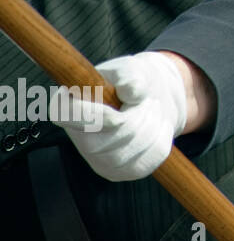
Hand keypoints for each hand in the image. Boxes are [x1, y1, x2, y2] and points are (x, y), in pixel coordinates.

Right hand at [52, 52, 188, 181]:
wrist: (155, 100)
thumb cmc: (136, 81)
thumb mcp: (133, 68)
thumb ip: (130, 75)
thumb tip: (131, 88)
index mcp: (70, 105)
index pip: (66, 114)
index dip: (93, 113)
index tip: (119, 102)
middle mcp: (79, 137)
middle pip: (108, 139)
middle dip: (137, 117)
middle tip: (147, 101)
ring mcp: (98, 160)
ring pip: (131, 151)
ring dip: (152, 125)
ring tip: (152, 110)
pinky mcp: (120, 172)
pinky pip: (148, 159)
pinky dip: (161, 139)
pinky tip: (156, 127)